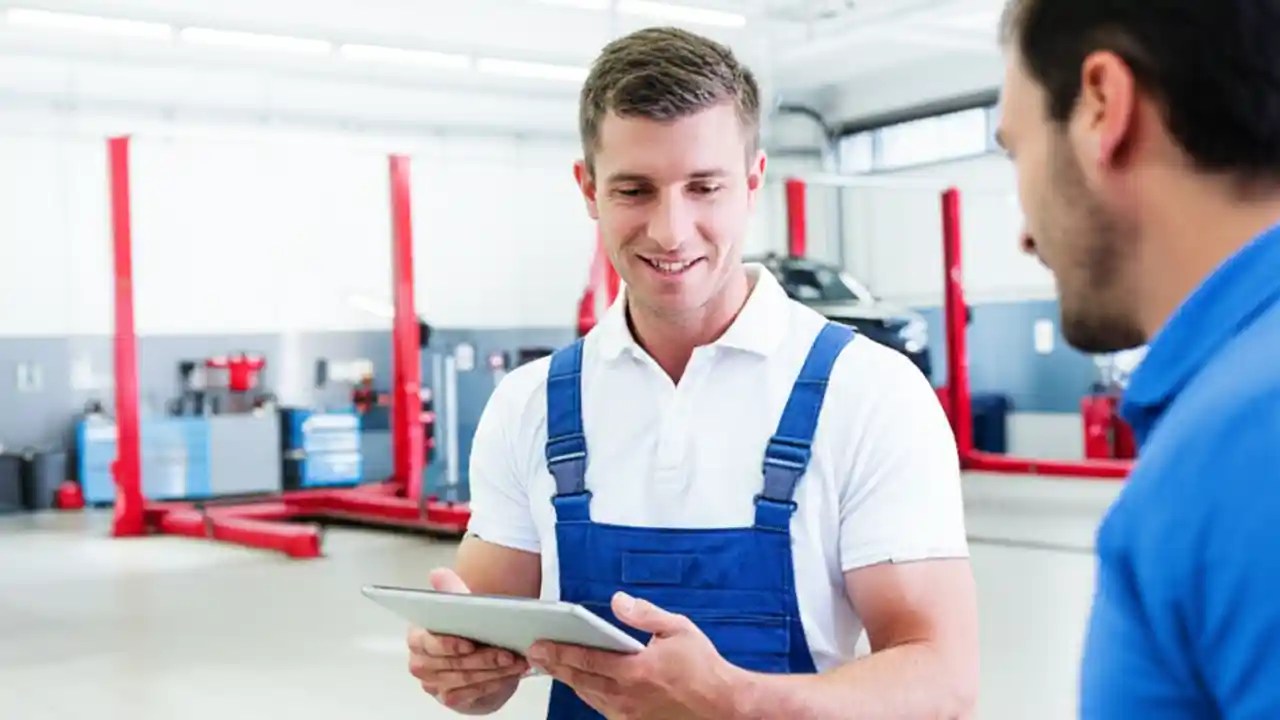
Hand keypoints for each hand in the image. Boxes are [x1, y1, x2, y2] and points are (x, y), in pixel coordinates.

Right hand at [406, 568, 529, 713]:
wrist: (473, 657)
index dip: (448, 645)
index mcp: (417, 637)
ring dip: (494, 671)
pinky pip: (472, 693)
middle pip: (452, 663)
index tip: (469, 644)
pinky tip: (510, 674)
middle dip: (483, 658)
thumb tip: (437, 573)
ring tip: (516, 661)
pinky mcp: (450, 697)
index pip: (428, 643)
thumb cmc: (465, 629)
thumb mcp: (460, 607)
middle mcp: (421, 663)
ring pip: (466, 678)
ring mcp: (434, 683)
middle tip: (507, 652)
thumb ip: (451, 590)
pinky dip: (494, 684)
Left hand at [527, 591, 742, 719]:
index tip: (538, 646)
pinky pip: (603, 708)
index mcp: (636, 670)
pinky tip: (583, 684)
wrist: (723, 706)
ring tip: (553, 667)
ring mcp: (629, 714)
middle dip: (555, 667)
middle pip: (580, 681)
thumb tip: (618, 600)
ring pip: (589, 696)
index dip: (559, 652)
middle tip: (534, 655)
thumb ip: (644, 614)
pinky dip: (589, 695)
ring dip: (569, 681)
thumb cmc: (703, 667)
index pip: (587, 660)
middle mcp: (627, 696)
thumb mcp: (678, 628)